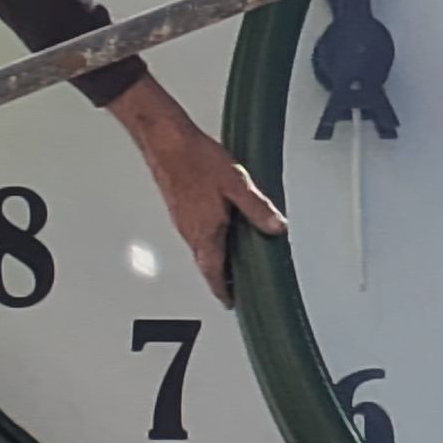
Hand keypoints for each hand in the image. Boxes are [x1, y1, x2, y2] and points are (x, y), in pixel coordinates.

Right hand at [104, 78, 284, 307]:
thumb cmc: (196, 160)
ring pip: (200, 248)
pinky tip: (220, 226)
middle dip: (221, 276)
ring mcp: (181, 219)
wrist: (166, 140)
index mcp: (205, 232)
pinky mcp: (178, 207)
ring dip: (215, 257)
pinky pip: (194, 232)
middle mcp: (190, 231)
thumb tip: (276, 228)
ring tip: (233, 258)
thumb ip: (258, 209)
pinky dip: (208, 239)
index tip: (229, 302)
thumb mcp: (237, 185)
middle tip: (235, 284)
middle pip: (206, 263)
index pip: (213, 273)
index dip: (223, 290)